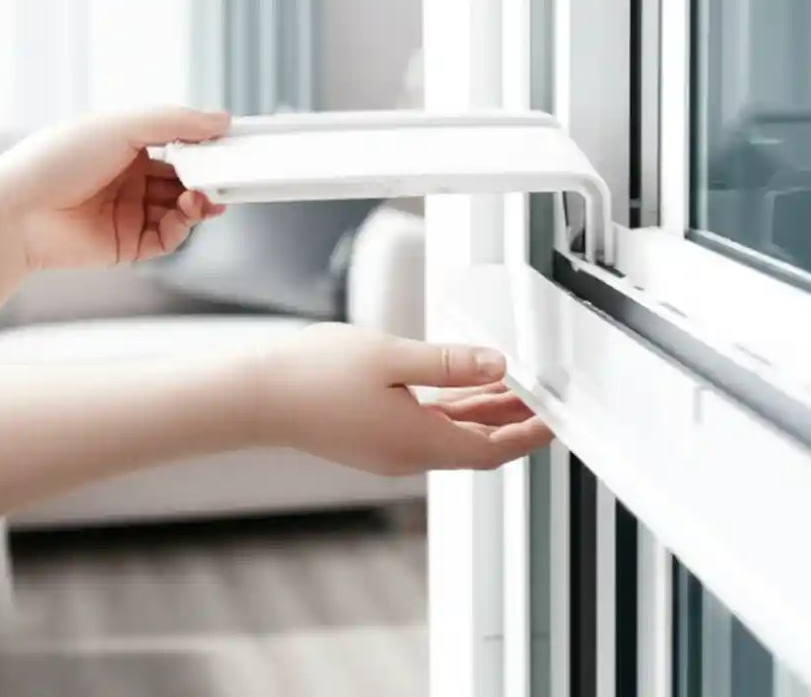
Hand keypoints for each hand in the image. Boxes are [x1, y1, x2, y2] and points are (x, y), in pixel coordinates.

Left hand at [0, 106, 229, 270]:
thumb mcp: (121, 126)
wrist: (21, 211)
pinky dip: (183, 227)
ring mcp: (129, 213)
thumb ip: (175, 122)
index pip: (176, 147)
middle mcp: (127, 181)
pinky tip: (187, 214)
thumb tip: (221, 119)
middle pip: (183, 181)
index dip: (202, 149)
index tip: (227, 147)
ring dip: (198, 204)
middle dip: (206, 180)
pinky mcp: (128, 245)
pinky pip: (168, 238)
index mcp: (123, 148)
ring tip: (203, 198)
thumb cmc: (56, 160)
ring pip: (181, 211)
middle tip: (224, 177)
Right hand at [251, 323, 552, 473]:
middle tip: (545, 397)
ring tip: (518, 386)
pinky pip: (430, 427)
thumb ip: (450, 362)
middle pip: (479, 442)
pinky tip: (466, 386)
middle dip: (515, 419)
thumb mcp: (393, 357)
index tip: (556, 420)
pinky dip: (455, 409)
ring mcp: (390, 450)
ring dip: (486, 411)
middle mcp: (408, 454)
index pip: (494, 448)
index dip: (530, 434)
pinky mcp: (375, 438)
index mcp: (419, 442)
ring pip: (455, 433)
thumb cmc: (312, 376)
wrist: (254, 397)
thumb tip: (498, 364)